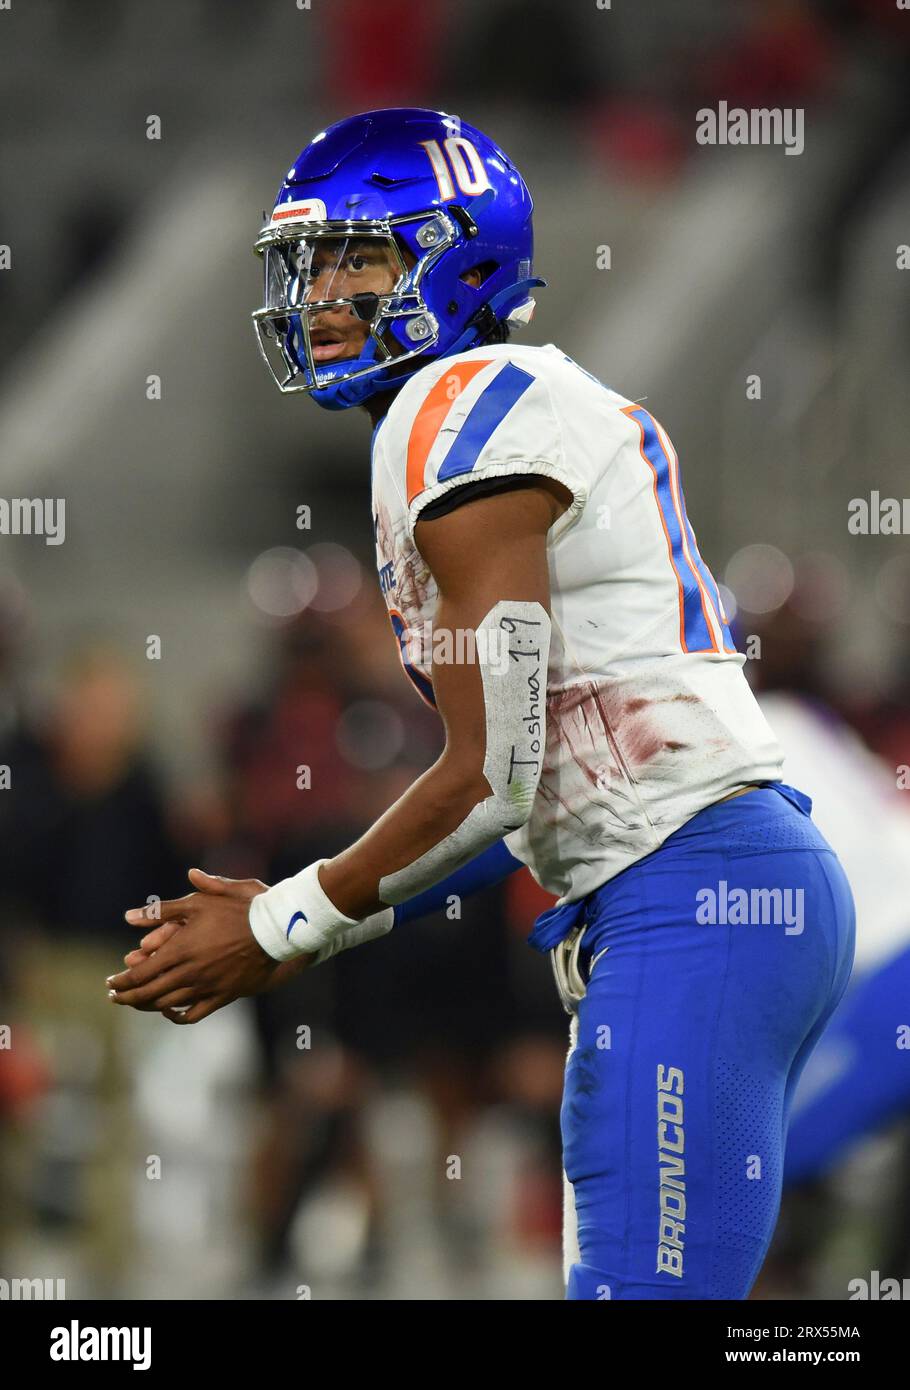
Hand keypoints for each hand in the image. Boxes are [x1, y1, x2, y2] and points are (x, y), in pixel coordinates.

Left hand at [108, 869, 314, 1024]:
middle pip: (148, 993)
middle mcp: (190, 973)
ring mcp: (206, 987)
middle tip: (114, 997)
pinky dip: (176, 1016)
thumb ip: (162, 910)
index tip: (109, 983)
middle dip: (127, 997)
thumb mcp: (199, 902)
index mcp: (180, 950)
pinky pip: (194, 1013)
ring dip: (146, 1006)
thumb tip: (128, 916)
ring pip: (167, 1005)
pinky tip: (169, 1012)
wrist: (275, 930)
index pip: (140, 973)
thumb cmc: (236, 910)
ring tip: (136, 1003)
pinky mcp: (223, 996)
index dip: (121, 981)